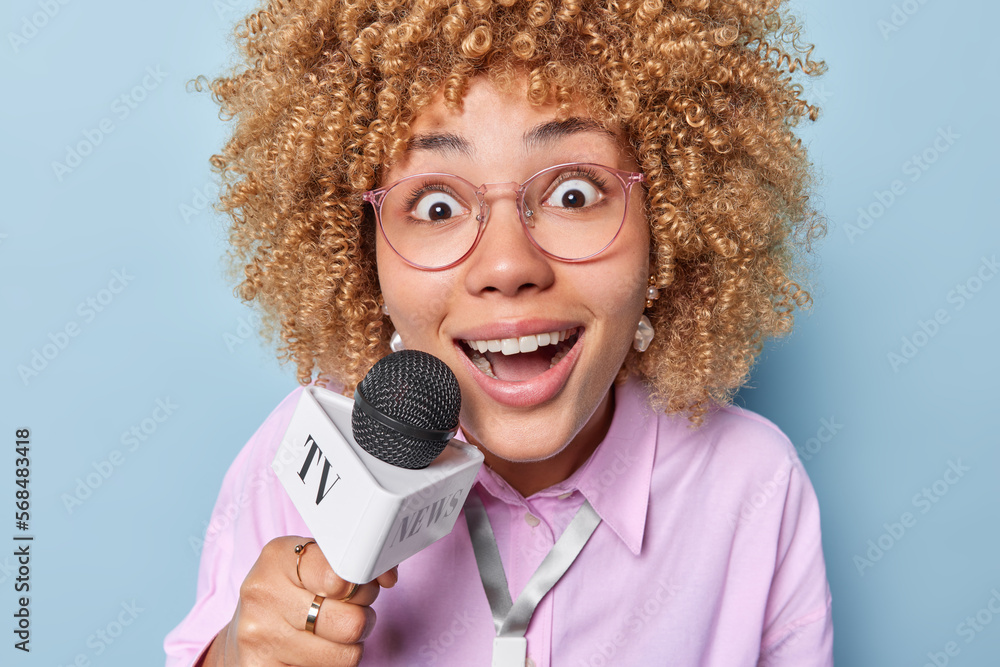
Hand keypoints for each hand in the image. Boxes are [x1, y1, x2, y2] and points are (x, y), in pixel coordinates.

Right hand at [202, 536, 397, 665]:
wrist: (246, 629)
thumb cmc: (291, 591)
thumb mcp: (314, 563)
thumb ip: (354, 562)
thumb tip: (388, 574)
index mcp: (278, 558)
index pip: (344, 577)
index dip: (362, 585)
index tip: (355, 585)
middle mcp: (263, 595)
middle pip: (351, 621)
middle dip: (361, 618)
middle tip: (348, 612)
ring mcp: (261, 637)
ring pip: (346, 654)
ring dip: (349, 646)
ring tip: (331, 633)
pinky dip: (332, 665)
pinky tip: (315, 652)